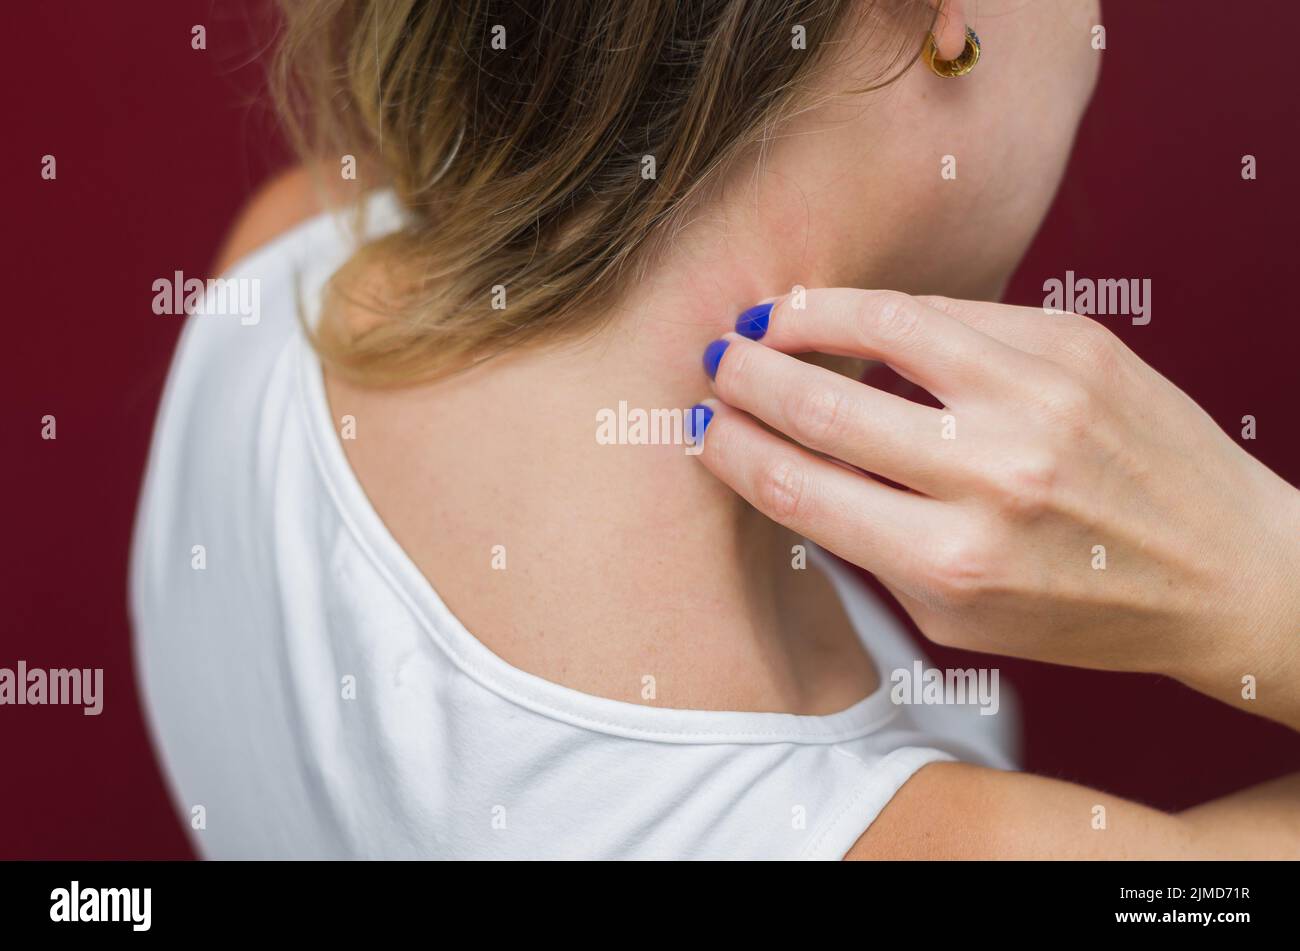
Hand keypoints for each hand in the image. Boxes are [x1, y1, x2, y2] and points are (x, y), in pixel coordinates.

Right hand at [693, 290, 1299, 727]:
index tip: (704, 428)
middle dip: (750, 377)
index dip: (734, 450)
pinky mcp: (1077, 342)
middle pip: (823, 405)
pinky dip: (889, 314)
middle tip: (716, 360)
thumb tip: (784, 465)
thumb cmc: (1084, 608)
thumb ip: (867, 547)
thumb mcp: (959, 620)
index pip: (798, 486)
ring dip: (805, 315)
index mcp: (952, 563)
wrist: (1228, 569)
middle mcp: (992, 474)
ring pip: (883, 326)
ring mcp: (1040, 395)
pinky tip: (856, 317)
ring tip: (766, 315)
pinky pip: (954, 312)